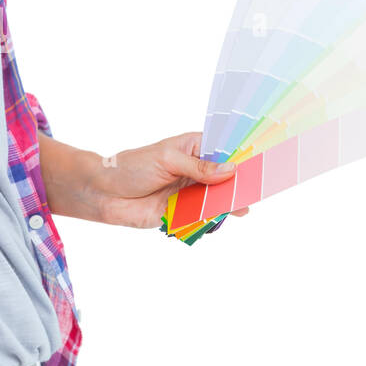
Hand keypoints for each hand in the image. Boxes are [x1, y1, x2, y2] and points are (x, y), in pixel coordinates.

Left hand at [89, 131, 250, 229]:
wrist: (104, 193)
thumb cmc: (131, 167)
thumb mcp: (166, 159)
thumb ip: (198, 167)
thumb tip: (230, 169)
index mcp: (194, 148)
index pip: (224, 149)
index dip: (242, 154)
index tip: (261, 159)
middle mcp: (196, 170)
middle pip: (225, 176)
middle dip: (239, 181)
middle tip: (257, 186)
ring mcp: (191, 192)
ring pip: (218, 198)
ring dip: (229, 201)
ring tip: (244, 204)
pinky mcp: (183, 213)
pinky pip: (204, 216)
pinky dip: (214, 217)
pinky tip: (225, 216)